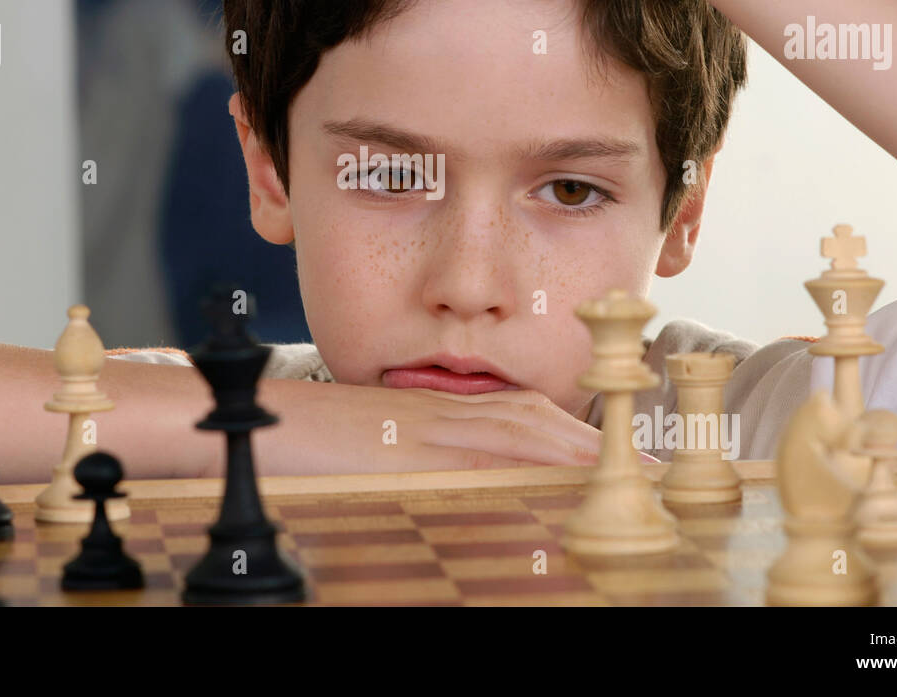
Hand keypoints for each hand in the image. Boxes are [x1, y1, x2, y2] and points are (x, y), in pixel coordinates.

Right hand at [209, 377, 609, 475]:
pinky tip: (555, 479)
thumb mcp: (370, 446)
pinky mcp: (402, 446)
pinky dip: (521, 465)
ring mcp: (423, 426)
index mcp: (435, 413)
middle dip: (595, 443)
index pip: (522, 418)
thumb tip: (457, 483)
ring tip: (627, 472)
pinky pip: (476, 455)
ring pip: (517, 431)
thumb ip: (416, 456)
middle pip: (534, 420)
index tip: (620, 457)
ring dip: (576, 450)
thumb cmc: (300, 436)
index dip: (576, 436)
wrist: (243, 416)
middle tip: (653, 468)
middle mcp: (439, 413)